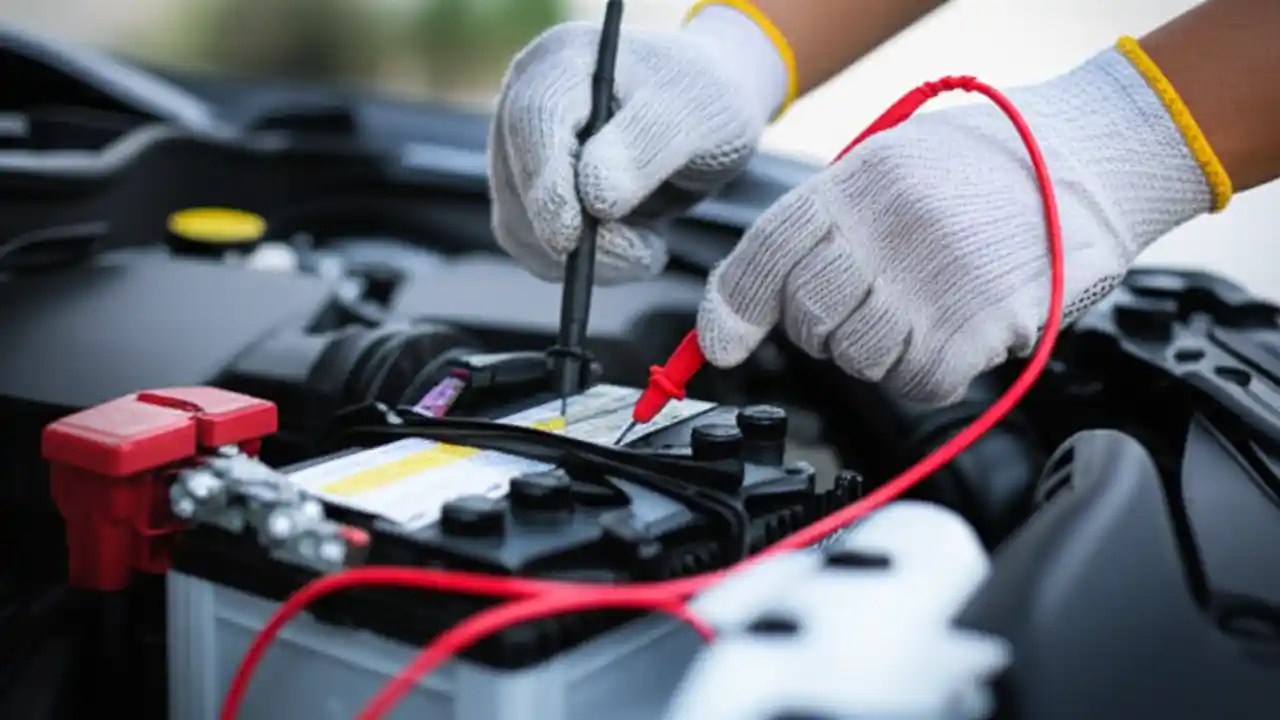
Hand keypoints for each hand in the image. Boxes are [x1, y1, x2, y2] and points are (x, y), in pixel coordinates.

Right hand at [489, 11, 787, 283]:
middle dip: (574, 233)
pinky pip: (538, 249)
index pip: (531, 121)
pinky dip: (588, 265)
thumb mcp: (694, 114)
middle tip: (646, 253)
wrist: (705, 116)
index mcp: (560, 62)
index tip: (569, 236)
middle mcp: (524, 104)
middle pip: (516, 182)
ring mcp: (521, 153)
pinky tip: (637, 246)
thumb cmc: (703, 99)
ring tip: (651, 246)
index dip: (545, 181)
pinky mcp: (532, 198)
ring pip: (520, 226)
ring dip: (587, 257)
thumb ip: (645, 146)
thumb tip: (593, 197)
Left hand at [697, 47, 1215, 404]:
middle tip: (868, 306)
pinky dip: (928, 375)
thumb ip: (827, 221)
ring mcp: (934, 277)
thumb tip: (752, 305)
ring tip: (924, 310)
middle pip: (807, 316)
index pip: (766, 253)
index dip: (733, 308)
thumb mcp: (892, 163)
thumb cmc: (987, 166)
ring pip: (857, 357)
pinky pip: (917, 383)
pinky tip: (955, 335)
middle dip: (823, 328)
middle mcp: (888, 227)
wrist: (1092, 159)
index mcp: (858, 180)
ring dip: (881, 350)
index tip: (719, 344)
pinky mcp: (980, 324)